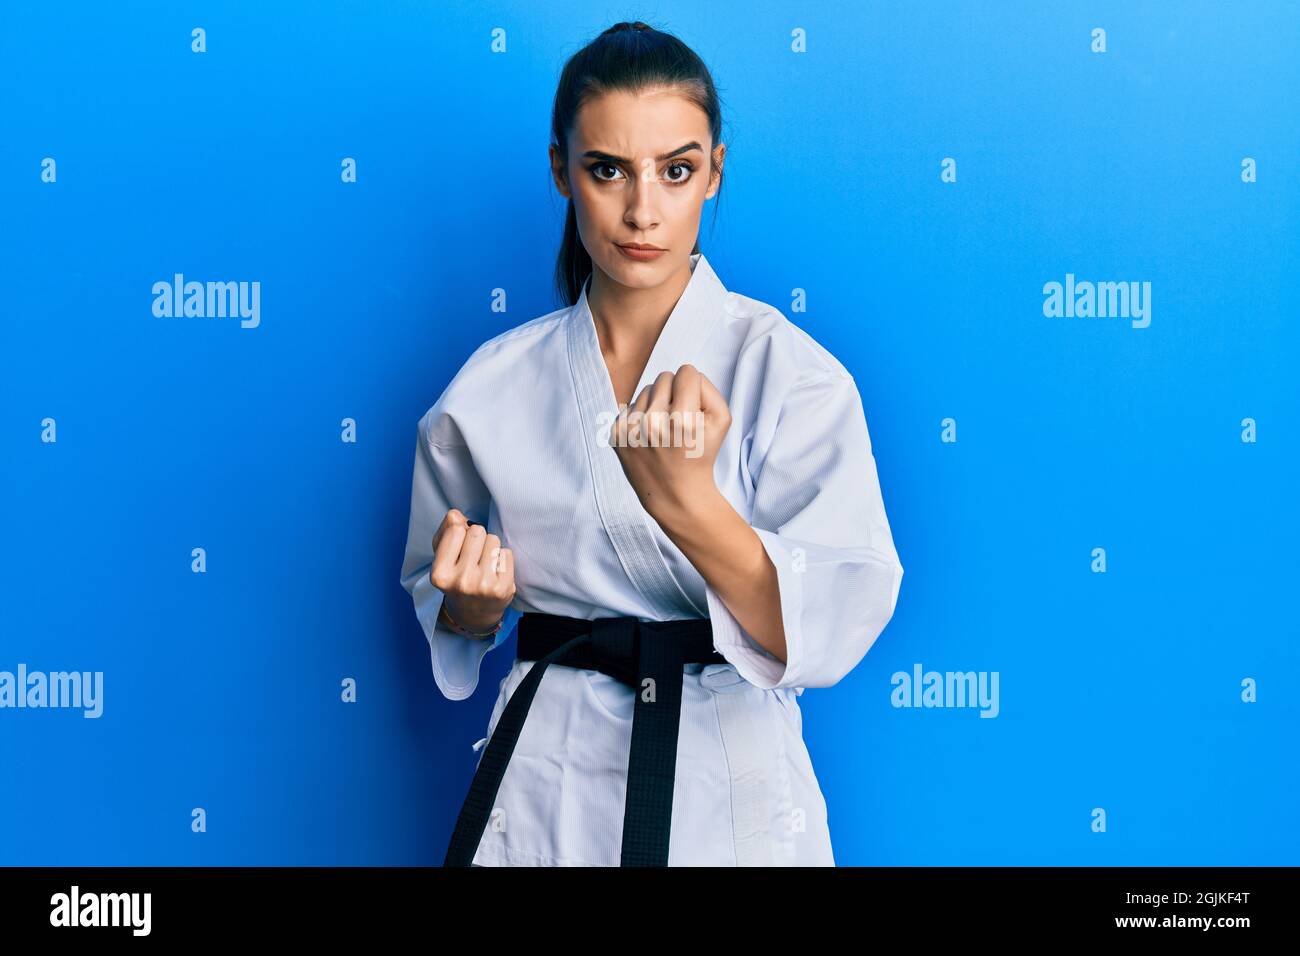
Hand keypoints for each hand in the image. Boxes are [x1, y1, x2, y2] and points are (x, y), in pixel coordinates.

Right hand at [430, 509, 514, 635]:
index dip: (460, 533)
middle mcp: (461, 581)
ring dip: (490, 547)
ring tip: (484, 565)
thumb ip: (446, 531)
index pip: (457, 529)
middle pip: (477, 531)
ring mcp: (484, 586)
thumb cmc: (457, 577)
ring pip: (494, 540)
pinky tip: (495, 572)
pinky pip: (507, 553)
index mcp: (439, 573)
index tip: (459, 548)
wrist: (474, 613)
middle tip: (473, 557)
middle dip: (477, 539)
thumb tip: (456, 515)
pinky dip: (502, 558)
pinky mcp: (503, 588)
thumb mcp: (442, 556)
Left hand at [610, 364, 729, 518]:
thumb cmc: (701, 453)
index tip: (693, 406)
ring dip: (657, 405)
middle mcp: (653, 423)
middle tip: (679, 422)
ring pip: (646, 390)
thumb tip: (684, 374)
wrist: (674, 494)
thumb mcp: (721, 421)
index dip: (693, 386)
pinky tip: (648, 438)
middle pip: (665, 376)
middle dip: (675, 393)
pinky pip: (630, 405)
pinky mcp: (615, 434)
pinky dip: (641, 417)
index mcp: (682, 419)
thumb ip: (708, 388)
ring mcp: (631, 429)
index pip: (686, 372)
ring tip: (664, 432)